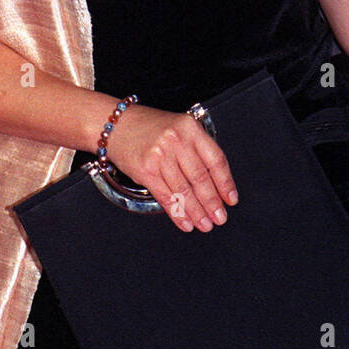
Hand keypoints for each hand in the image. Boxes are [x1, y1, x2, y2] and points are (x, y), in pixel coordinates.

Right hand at [107, 104, 237, 232]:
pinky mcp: (145, 170)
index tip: (230, 199)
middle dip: (212, 202)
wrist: (117, 124)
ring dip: (197, 212)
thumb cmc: (150, 127)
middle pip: (201, 178)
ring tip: (205, 224)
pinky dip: (177, 213)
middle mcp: (176, 141)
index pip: (215, 160)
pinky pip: (166, 196)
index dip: (225, 183)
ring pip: (184, 190)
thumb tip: (216, 183)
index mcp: (190, 129)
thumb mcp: (179, 128)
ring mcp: (160, 155)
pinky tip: (186, 222)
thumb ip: (197, 149)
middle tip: (220, 217)